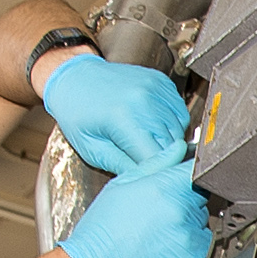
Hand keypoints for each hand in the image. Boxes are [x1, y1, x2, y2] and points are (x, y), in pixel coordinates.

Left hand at [39, 53, 190, 173]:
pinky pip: (179, 112)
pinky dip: (171, 123)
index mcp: (124, 118)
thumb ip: (124, 166)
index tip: (148, 178)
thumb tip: (149, 180)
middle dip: (162, 158)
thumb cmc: (78, 115)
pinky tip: (151, 124)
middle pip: (173, 144)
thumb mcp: (93, 150)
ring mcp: (156, 88)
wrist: (76, 78)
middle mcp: (144, 99)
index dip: (155, 172)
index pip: (158, 158)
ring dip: (169, 141)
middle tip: (142, 160)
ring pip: (180, 129)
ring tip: (144, 140)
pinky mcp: (162, 82)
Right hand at [57, 156, 214, 257]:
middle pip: (199, 196)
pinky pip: (201, 244)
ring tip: (157, 231)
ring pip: (200, 220)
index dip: (188, 174)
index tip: (182, 179)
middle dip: (184, 199)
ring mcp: (188, 236)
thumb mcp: (123, 184)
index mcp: (164, 187)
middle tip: (157, 211)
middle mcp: (180, 210)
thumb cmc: (103, 228)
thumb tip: (178, 148)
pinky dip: (188, 244)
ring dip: (187, 222)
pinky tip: (164, 246)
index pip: (196, 169)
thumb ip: (157, 164)